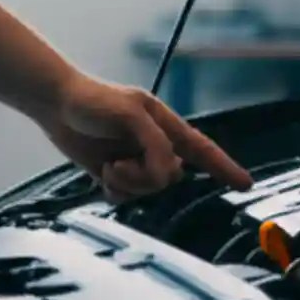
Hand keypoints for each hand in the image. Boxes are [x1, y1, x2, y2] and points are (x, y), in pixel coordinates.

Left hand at [37, 75, 253, 203]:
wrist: (54, 105)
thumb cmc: (92, 101)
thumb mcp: (130, 114)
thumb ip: (155, 143)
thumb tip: (169, 170)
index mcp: (165, 124)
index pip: (202, 149)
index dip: (224, 167)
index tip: (245, 184)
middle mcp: (154, 144)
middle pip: (170, 178)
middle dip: (145, 178)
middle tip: (118, 164)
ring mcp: (135, 160)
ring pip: (148, 191)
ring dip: (127, 184)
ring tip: (108, 166)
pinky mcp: (116, 174)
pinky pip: (127, 198)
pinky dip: (115, 192)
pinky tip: (102, 175)